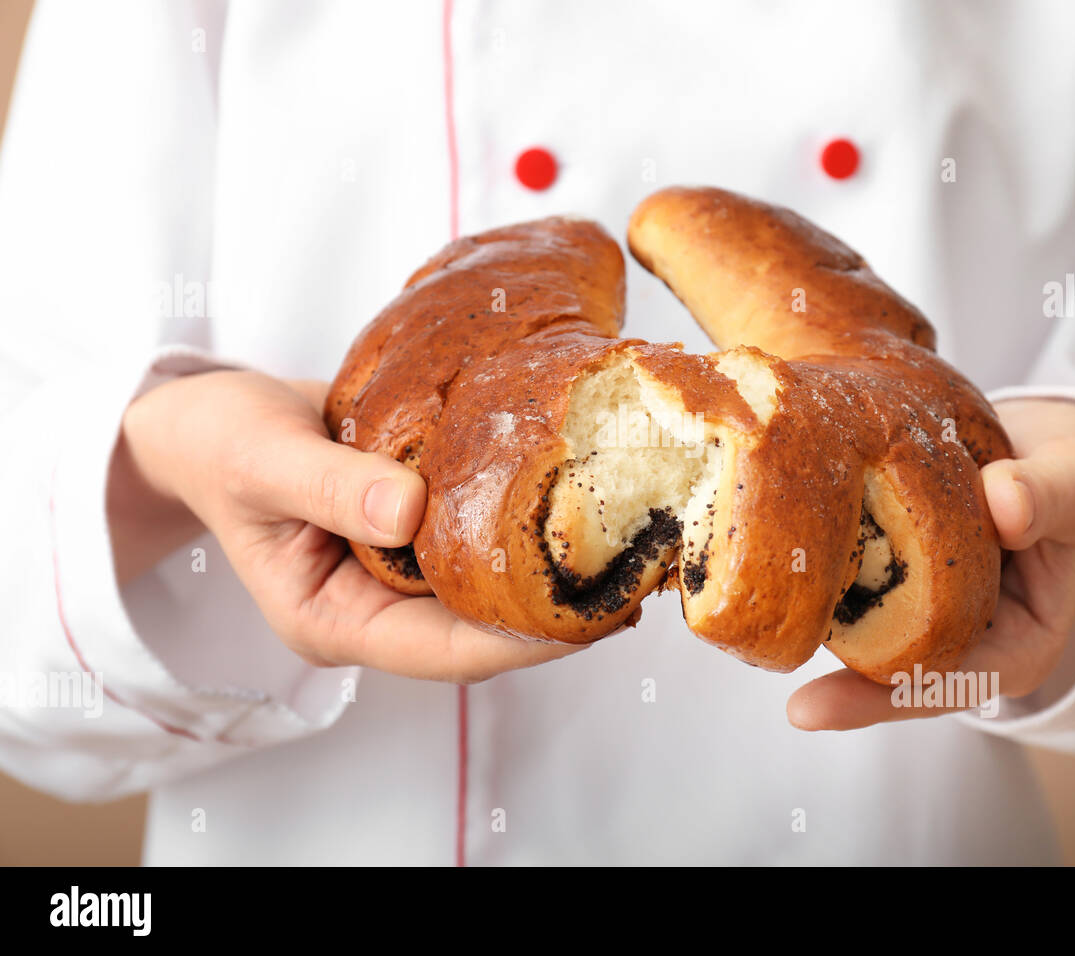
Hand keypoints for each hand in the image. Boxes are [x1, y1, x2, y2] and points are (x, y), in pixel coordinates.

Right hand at [111, 370, 584, 681]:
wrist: (212, 417)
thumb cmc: (219, 441)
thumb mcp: (261, 458)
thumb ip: (329, 485)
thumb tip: (409, 512)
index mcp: (332, 621)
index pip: (443, 651)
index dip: (519, 640)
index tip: (588, 617)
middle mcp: (375, 610)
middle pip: (480, 633)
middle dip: (556, 615)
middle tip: (633, 580)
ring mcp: (397, 576)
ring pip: (488, 593)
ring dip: (552, 575)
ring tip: (625, 548)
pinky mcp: (416, 535)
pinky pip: (479, 547)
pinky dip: (524, 532)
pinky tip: (576, 508)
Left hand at [786, 398, 1074, 729]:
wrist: (1050, 441)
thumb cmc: (1073, 468)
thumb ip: (1051, 494)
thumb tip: (1005, 503)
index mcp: (1021, 643)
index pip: (952, 684)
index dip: (888, 700)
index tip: (823, 710)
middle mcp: (970, 637)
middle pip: (903, 674)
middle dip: (850, 690)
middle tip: (796, 708)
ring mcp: (931, 608)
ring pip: (873, 632)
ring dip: (826, 632)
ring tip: (765, 638)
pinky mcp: (901, 572)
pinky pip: (863, 584)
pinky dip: (827, 581)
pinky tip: (779, 576)